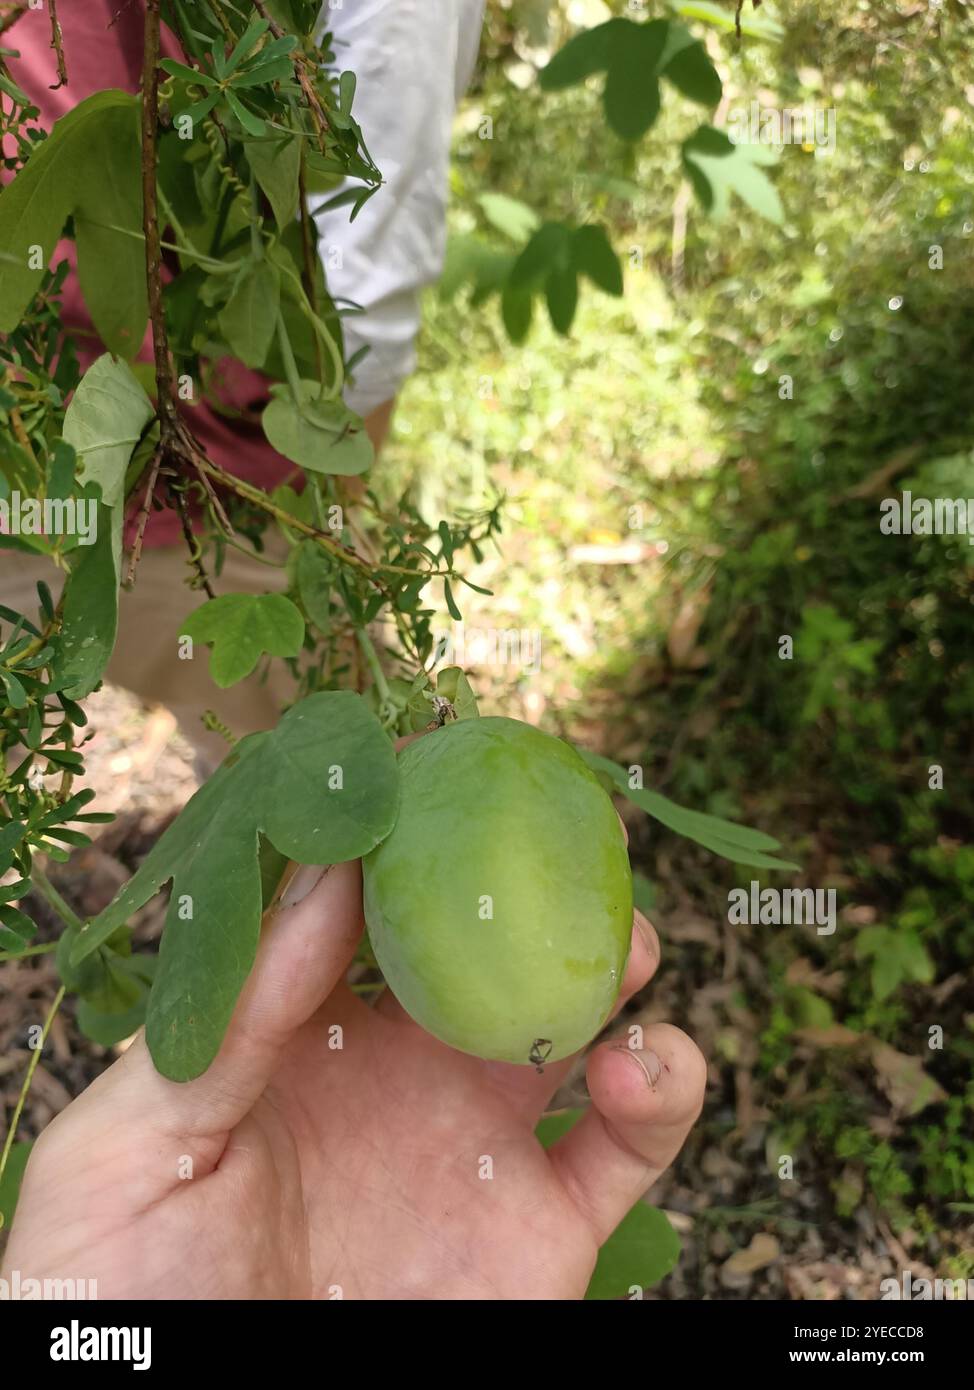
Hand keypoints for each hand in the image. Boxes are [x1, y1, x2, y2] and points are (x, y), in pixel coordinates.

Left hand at [3, 860, 705, 1299]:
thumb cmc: (126, 1299)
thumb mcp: (130, 1150)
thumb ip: (230, 1016)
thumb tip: (326, 872)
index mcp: (301, 1035)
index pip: (367, 906)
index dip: (407, 831)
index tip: (443, 762)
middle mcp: (403, 1070)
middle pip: (487, 941)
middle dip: (533, 876)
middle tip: (559, 827)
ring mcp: (481, 1141)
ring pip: (579, 1016)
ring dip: (617, 959)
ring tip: (621, 940)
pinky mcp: (547, 1225)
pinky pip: (635, 1140)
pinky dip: (667, 1084)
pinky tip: (638, 1062)